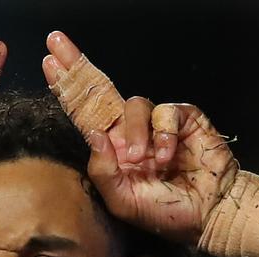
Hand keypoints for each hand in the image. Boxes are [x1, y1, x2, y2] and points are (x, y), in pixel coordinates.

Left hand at [42, 32, 236, 243]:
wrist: (209, 212)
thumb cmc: (166, 212)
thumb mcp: (123, 201)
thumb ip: (103, 170)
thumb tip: (92, 133)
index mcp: (113, 150)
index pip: (84, 114)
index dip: (68, 89)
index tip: (49, 64)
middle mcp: (131, 132)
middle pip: (101, 92)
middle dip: (79, 67)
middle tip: (57, 42)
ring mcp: (156, 124)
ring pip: (134, 104)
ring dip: (136, 132)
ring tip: (144, 159)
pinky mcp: (182, 119)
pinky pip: (166, 112)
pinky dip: (166, 134)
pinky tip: (169, 156)